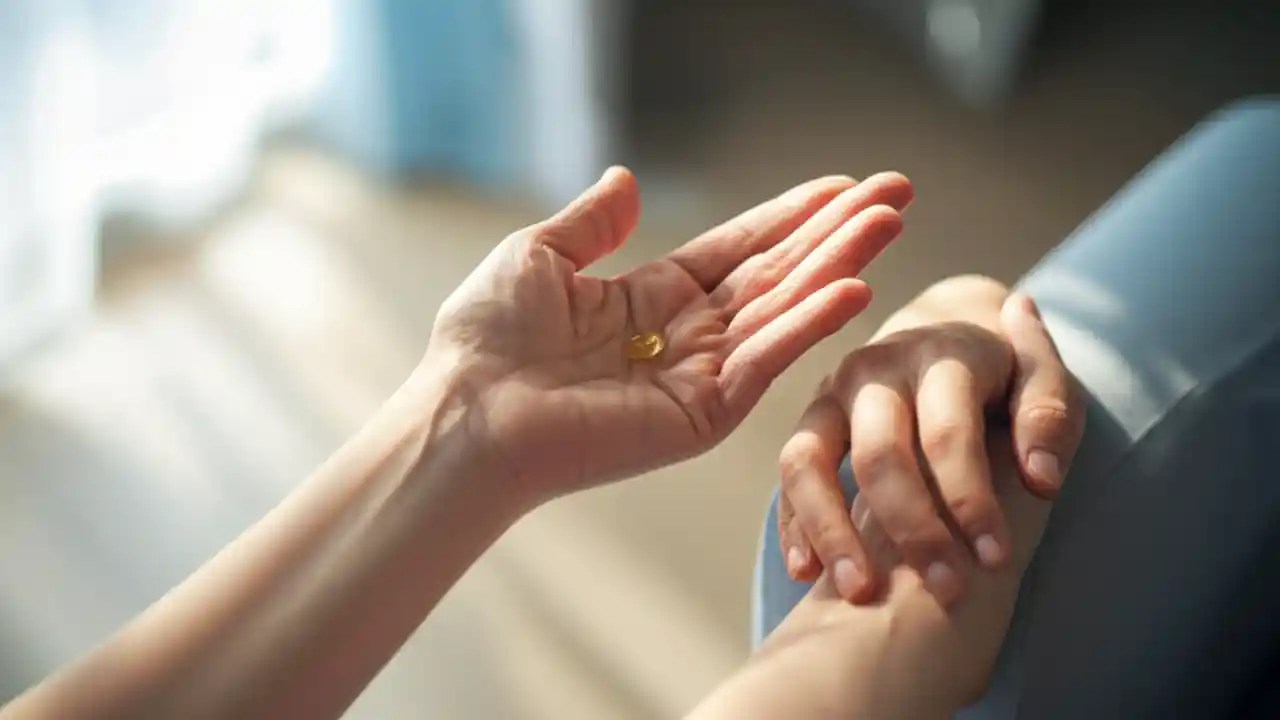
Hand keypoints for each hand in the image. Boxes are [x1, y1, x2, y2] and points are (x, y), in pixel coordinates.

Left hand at [423, 167, 913, 503]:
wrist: (466, 413)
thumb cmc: (486, 340)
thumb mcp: (538, 257)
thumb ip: (593, 223)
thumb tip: (626, 179)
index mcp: (649, 297)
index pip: (738, 250)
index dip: (790, 217)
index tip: (843, 186)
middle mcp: (685, 335)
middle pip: (775, 275)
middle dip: (836, 233)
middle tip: (896, 193)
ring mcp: (699, 377)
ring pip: (782, 311)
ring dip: (837, 266)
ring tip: (889, 223)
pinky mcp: (702, 415)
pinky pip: (765, 362)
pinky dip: (808, 326)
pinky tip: (851, 289)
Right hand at [776, 276, 1083, 603]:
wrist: (940, 329)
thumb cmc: (1001, 371)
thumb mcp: (1042, 376)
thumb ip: (1048, 416)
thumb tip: (1041, 479)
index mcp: (939, 354)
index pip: (948, 433)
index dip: (971, 499)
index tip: (996, 560)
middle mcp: (875, 369)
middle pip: (879, 453)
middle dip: (912, 527)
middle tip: (946, 590)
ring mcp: (832, 393)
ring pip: (809, 459)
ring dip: (830, 529)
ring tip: (859, 591)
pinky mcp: (808, 420)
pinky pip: (787, 474)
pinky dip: (793, 524)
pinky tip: (806, 573)